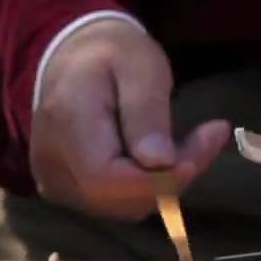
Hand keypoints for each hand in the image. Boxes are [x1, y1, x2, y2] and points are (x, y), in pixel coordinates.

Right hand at [30, 19, 230, 220]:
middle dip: (173, 178)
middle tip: (210, 135)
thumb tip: (160, 163)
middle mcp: (50, 161)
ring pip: (123, 206)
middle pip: (120, 198)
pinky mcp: (65, 191)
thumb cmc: (109, 53)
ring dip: (165, 183)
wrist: (69, 60)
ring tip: (191, 142)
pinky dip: (148, 187)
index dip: (158, 179)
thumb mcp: (139, 64)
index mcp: (66, 121)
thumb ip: (146, 111)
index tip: (204, 147)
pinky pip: (116, 203)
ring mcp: (54, 181)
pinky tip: (164, 157)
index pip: (106, 178)